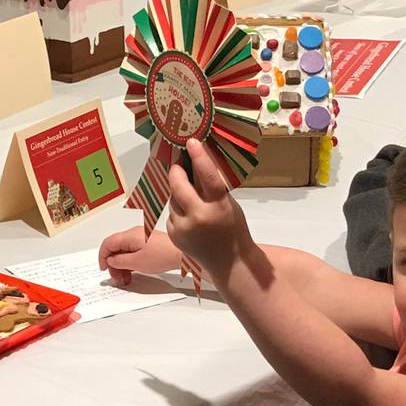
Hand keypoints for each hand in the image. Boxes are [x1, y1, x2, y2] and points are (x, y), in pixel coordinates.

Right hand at [98, 228, 181, 285]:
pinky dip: (130, 262)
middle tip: (116, 277)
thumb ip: (120, 261)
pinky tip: (132, 272)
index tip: (104, 268)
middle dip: (113, 264)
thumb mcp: (136, 262)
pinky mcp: (147, 243)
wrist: (181, 254)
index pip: (108, 243)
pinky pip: (132, 252)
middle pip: (115, 248)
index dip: (103, 257)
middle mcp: (134, 234)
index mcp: (129, 235)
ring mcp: (141, 238)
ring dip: (121, 265)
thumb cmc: (163, 255)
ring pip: (124, 251)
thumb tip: (111, 260)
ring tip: (125, 278)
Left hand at [165, 138, 252, 277]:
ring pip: (173, 199)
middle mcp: (198, 217)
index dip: (199, 157)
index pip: (207, 176)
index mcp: (218, 206)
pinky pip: (172, 214)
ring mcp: (183, 228)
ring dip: (179, 194)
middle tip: (178, 165)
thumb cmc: (233, 230)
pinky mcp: (174, 235)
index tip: (191, 142)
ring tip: (192, 201)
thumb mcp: (228, 205)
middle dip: (176, 171)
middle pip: (178, 185)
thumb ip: (212, 188)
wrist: (229, 264)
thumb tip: (196, 164)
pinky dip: (178, 211)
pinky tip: (190, 219)